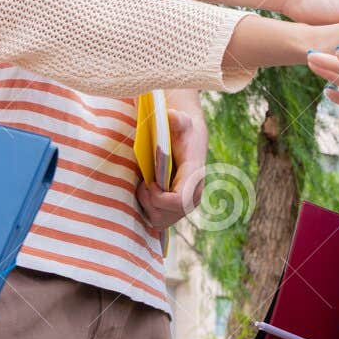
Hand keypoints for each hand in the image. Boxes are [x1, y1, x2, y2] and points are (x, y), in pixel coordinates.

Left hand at [136, 107, 207, 230]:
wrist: (190, 140)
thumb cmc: (181, 131)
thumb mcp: (180, 121)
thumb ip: (177, 119)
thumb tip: (171, 116)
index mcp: (194, 178)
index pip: (178, 201)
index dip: (158, 196)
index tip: (149, 181)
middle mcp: (193, 196)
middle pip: (166, 214)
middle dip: (149, 200)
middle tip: (144, 183)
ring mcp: (186, 207)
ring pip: (161, 221)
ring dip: (147, 206)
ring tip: (145, 188)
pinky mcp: (177, 212)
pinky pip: (159, 222)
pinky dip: (149, 211)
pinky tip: (148, 194)